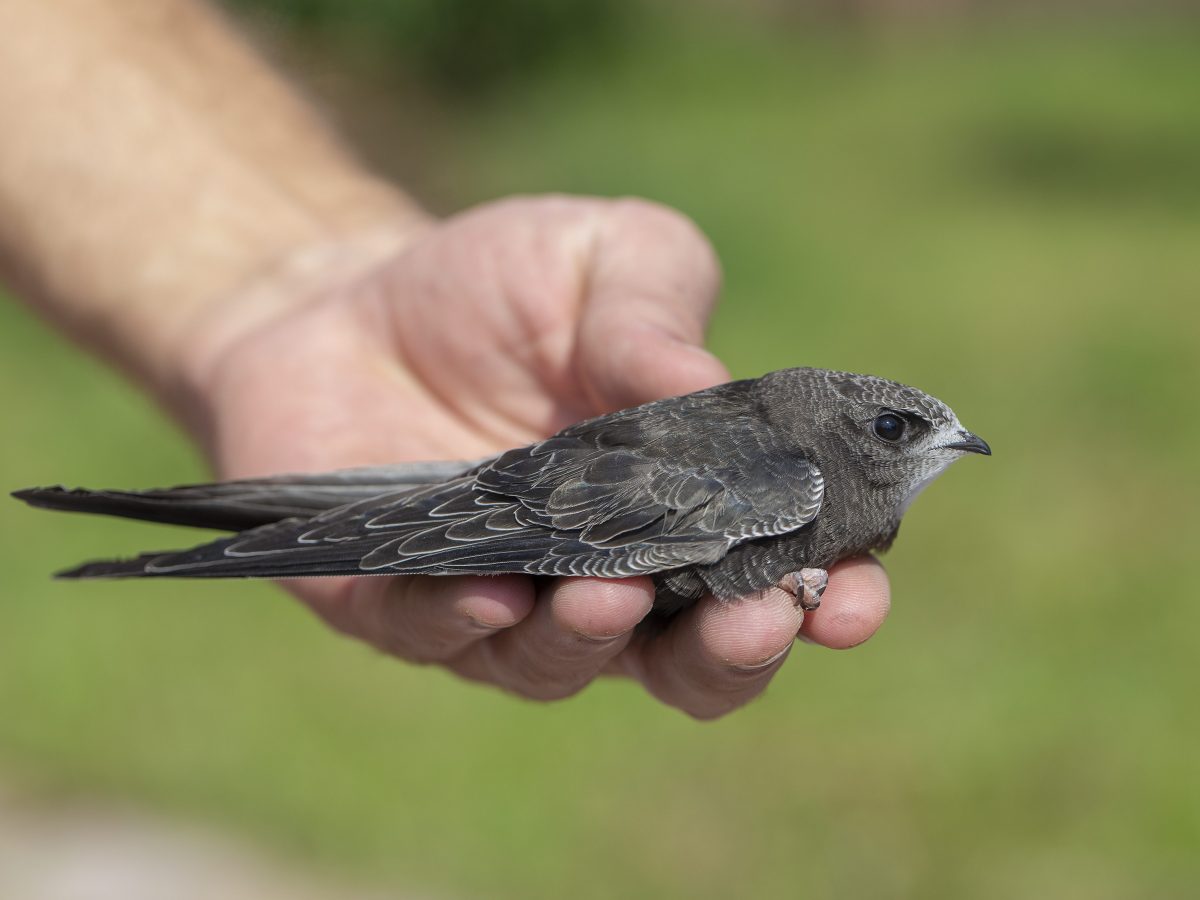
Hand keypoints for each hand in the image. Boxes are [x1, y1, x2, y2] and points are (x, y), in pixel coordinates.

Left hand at [180, 195, 890, 718]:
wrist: (348, 301)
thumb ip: (659, 313)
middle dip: (730, 650)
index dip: (830, 593)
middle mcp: (610, 571)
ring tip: (612, 593)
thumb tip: (709, 385)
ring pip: (566, 666)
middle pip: (688, 657)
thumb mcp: (602, 260)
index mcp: (684, 500)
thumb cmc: (500, 287)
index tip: (854, 595)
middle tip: (756, 614)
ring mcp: (509, 600)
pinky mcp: (404, 604)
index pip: (777, 566)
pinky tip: (490, 590)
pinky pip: (439, 637)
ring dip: (599, 640)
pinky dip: (469, 623)